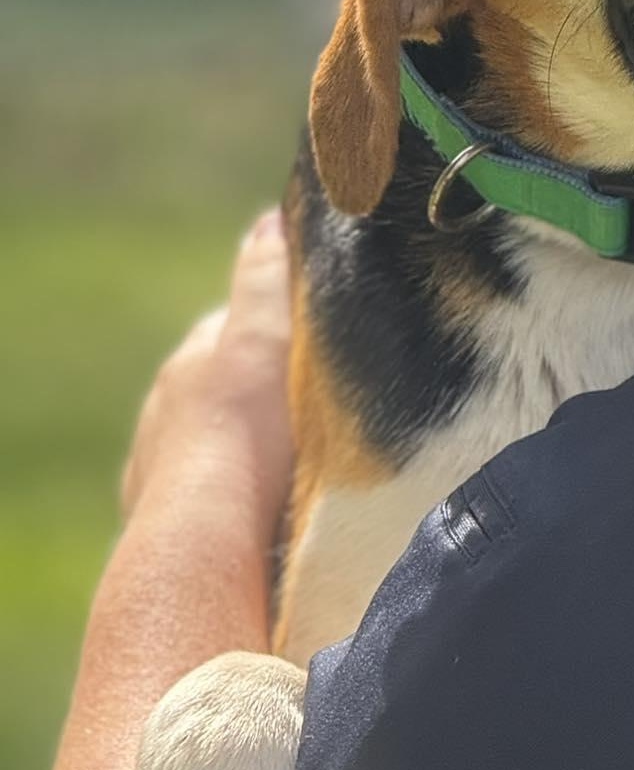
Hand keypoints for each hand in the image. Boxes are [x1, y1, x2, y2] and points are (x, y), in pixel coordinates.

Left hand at [121, 210, 294, 539]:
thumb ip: (265, 282)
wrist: (207, 551)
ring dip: (258, 446)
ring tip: (312, 458)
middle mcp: (169, 416)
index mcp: (191, 365)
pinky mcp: (181, 533)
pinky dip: (248, 495)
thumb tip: (270, 219)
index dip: (279, 320)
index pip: (237, 324)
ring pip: (224, 445)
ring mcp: (168, 476)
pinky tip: (281, 506)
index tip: (322, 328)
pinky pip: (224, 500)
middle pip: (229, 386)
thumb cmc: (241, 440)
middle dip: (268, 388)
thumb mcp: (262, 342)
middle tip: (328, 396)